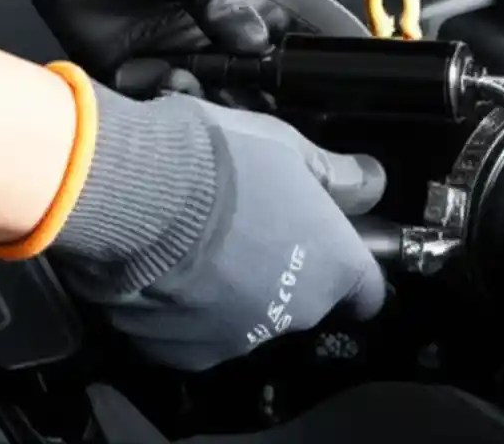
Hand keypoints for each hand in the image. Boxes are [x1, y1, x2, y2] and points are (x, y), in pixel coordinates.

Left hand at [0, 0, 365, 78]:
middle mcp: (234, 32)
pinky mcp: (158, 79)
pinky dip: (177, 101)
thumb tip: (256, 42)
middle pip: (281, 77)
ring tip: (197, 79)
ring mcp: (199, 58)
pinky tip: (161, 75)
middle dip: (284, 97)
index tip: (362, 76)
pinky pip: (183, 108)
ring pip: (236, 102)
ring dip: (227, 105)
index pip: (313, 22)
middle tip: (271, 103)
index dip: (341, 48)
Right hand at [48, 82, 387, 371]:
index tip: (326, 251)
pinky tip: (162, 272)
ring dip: (227, 293)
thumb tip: (370, 182)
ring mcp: (236, 340)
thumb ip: (333, 175)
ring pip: (242, 320)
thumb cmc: (217, 162)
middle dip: (277, 273)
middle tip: (243, 228)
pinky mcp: (180, 355)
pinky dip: (179, 312)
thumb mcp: (287, 147)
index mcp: (333, 267)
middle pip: (300, 303)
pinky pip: (188, 334)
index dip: (348, 271)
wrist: (133, 192)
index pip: (365, 291)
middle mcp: (293, 315)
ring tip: (192, 247)